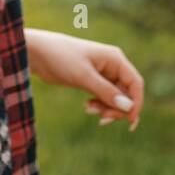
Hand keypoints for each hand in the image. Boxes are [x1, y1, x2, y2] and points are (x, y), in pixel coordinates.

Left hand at [25, 28, 143, 130]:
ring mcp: (103, 73)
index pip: (135, 83)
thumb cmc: (61, 58)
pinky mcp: (93, 80)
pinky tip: (87, 106)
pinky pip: (105, 97)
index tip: (129, 122)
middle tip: (102, 120)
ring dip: (107, 108)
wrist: (38, 53)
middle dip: (117, 108)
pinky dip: (100, 105)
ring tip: (89, 110)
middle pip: (127, 93)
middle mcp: (112, 65)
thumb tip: (128, 107)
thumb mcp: (84, 77)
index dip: (136, 103)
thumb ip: (106, 92)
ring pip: (116, 97)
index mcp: (115, 59)